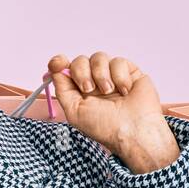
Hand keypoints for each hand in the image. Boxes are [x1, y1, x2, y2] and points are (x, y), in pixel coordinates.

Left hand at [47, 53, 179, 173]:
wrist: (133, 130)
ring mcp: (111, 76)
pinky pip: (118, 61)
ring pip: (98, 57)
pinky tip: (125, 91)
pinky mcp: (129, 72)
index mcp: (79, 91)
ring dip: (101, 75)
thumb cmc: (105, 127)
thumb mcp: (74, 112)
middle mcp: (94, 82)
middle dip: (81, 72)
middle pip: (80, 61)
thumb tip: (55, 71)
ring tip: (109, 92)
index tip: (58, 63)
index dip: (59, 62)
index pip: (65, 69)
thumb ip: (62, 90)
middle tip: (89, 89)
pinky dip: (119, 75)